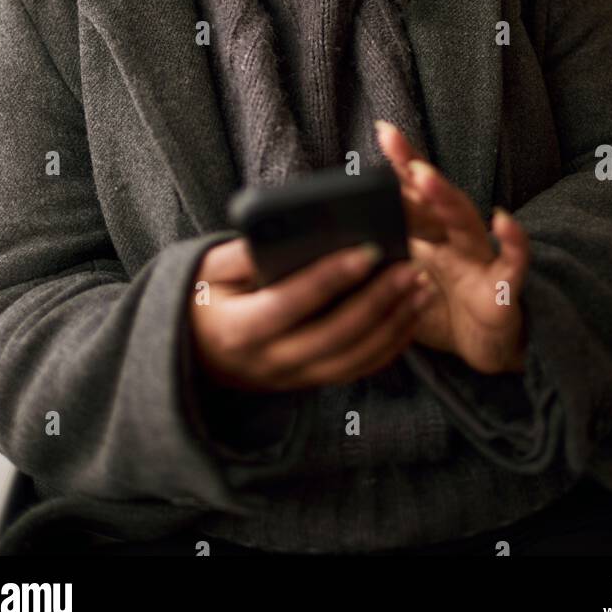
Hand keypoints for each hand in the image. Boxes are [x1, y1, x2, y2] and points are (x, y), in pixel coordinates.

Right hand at [186, 237, 431, 392]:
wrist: (190, 350)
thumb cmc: (203, 297)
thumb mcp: (209, 269)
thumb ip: (245, 252)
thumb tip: (288, 229)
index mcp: (238, 330)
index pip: (292, 304)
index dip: (331, 277)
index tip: (370, 249)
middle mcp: (268, 362)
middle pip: (334, 336)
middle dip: (378, 300)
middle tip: (411, 267)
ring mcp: (291, 379)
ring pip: (353, 359)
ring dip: (393, 324)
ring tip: (421, 288)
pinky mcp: (309, 383)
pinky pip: (356, 370)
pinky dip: (389, 346)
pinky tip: (411, 315)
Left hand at [377, 120, 530, 374]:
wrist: (488, 347)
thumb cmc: (442, 311)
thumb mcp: (401, 288)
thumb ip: (376, 269)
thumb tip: (327, 257)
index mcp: (431, 238)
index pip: (413, 195)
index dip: (401, 163)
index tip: (383, 131)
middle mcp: (456, 240)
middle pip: (435, 199)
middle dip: (415, 168)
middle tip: (392, 140)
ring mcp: (481, 260)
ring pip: (466, 222)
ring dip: (445, 197)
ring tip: (423, 174)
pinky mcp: (504, 287)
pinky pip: (512, 263)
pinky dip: (513, 241)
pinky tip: (501, 221)